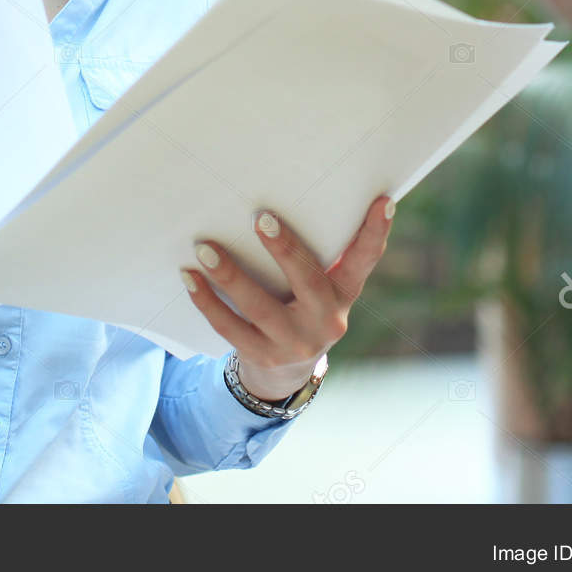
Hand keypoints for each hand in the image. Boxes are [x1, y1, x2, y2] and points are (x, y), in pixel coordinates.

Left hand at [180, 193, 394, 400]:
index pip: (364, 260)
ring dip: (229, 275)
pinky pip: (229, 326)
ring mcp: (294, 342)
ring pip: (258, 306)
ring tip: (204, 248)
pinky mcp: (262, 356)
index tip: (382, 200)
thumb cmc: (300, 308)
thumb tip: (287, 198)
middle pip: (306, 280)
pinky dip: (206, 301)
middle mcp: (326, 320)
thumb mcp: (320, 289)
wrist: (284, 374)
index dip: (375, 231)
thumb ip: (316, 256)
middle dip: (284, 250)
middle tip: (261, 217)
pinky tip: (189, 278)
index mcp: (344, 294)